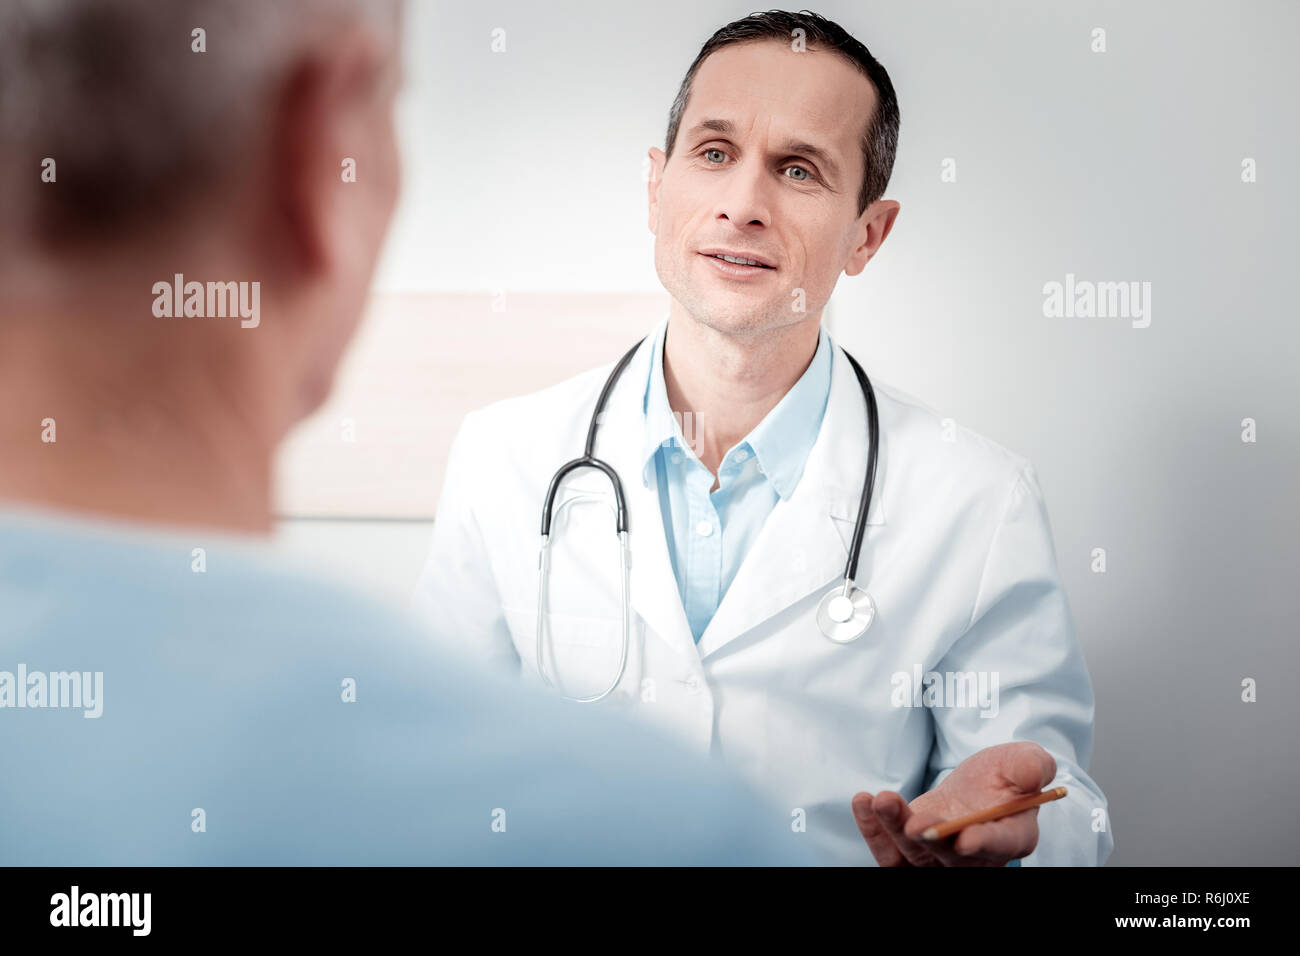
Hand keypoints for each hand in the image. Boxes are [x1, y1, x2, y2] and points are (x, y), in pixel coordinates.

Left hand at [851, 742, 1055, 865]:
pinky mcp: (911, 850)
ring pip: (915, 857)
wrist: (980, 784)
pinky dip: (873, 831)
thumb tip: (1033, 774)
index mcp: (1013, 835)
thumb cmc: (1006, 776)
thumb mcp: (1023, 761)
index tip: (965, 838)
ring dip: (894, 831)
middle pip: (951, 858)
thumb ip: (1031, 766)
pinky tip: (863, 802)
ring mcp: (941, 858)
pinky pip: (890, 854)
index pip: (1001, 845)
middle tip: (914, 823)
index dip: (984, 844)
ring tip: (881, 800)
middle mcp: (977, 856)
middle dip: (931, 840)